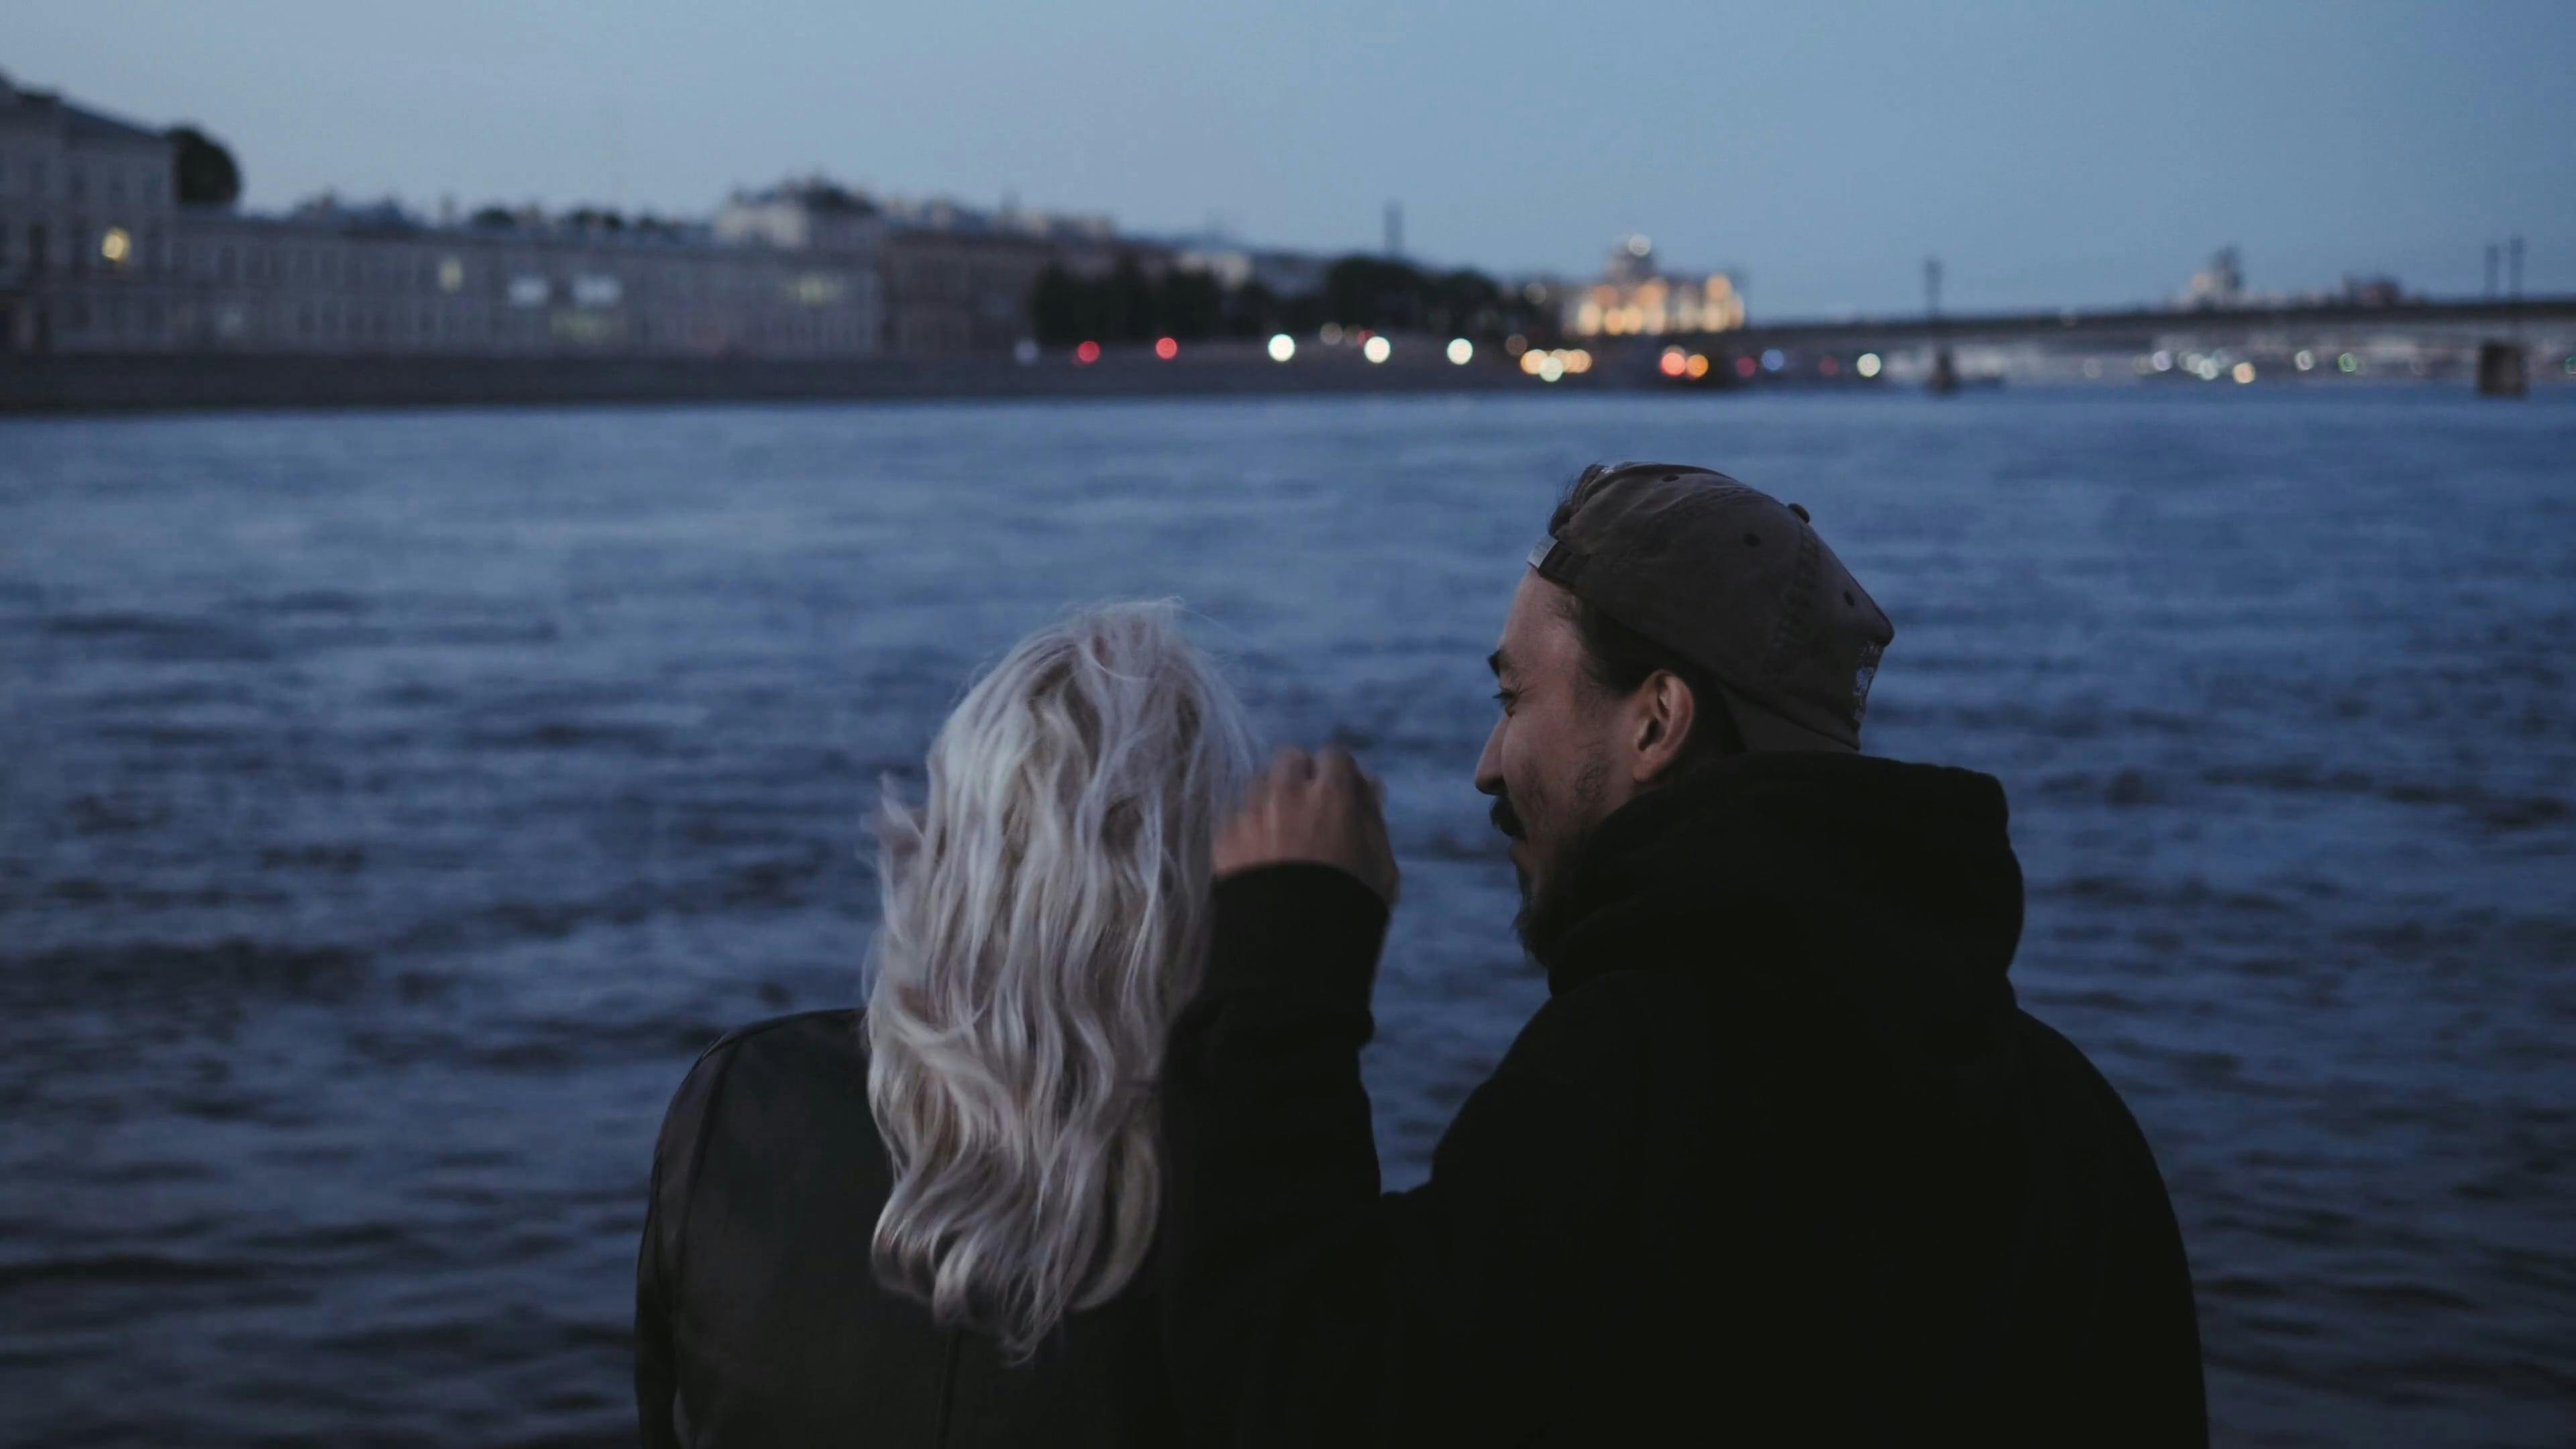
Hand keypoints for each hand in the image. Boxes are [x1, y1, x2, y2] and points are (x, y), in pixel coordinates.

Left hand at [1214, 747, 1400, 908]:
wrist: (1292, 956)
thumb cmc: (1349, 912)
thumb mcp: (1380, 866)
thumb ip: (1373, 818)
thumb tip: (1371, 784)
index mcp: (1332, 796)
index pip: (1335, 757)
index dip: (1340, 777)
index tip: (1341, 796)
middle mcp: (1287, 794)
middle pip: (1290, 759)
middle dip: (1301, 777)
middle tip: (1310, 810)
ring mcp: (1250, 814)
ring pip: (1258, 782)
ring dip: (1272, 797)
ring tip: (1283, 835)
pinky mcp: (1224, 838)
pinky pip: (1236, 814)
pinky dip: (1249, 826)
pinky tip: (1262, 856)